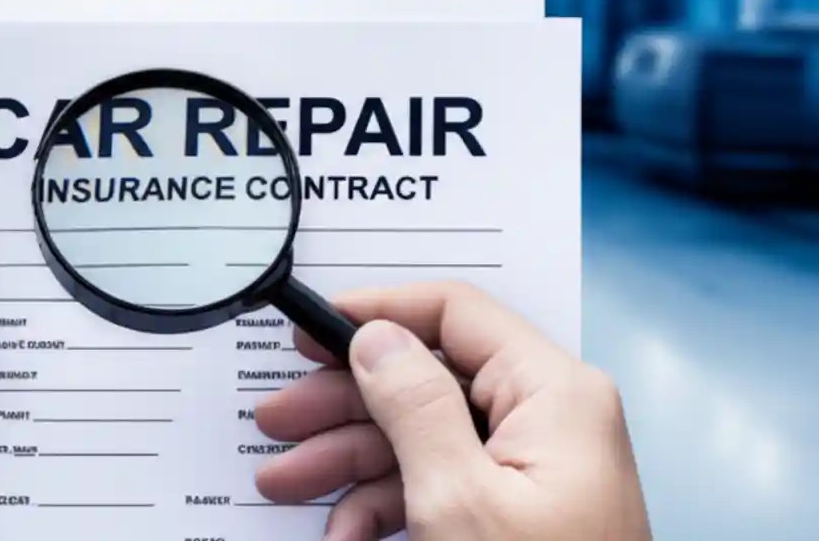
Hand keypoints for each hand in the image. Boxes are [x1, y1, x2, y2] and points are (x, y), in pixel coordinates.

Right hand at [254, 282, 650, 539]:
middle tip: (278, 417)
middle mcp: (546, 417)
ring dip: (347, 461)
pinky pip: (439, 482)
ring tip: (284, 483)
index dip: (377, 311)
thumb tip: (377, 336)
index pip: (455, 312)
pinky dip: (384, 504)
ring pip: (421, 435)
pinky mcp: (516, 507)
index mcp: (552, 393)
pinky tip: (343, 532)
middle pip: (426, 378)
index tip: (312, 330)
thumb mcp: (458, 497)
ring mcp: (531, 466)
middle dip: (342, 404)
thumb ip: (414, 405)